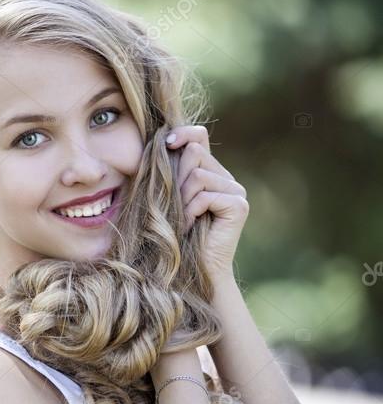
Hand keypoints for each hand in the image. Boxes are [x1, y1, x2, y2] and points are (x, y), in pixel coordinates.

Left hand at [165, 125, 247, 281]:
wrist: (187, 269)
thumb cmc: (171, 234)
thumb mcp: (166, 196)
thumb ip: (169, 171)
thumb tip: (165, 140)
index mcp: (208, 171)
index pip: (199, 136)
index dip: (184, 133)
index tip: (167, 143)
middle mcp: (225, 177)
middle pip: (195, 152)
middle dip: (176, 179)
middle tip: (176, 206)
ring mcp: (235, 190)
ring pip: (198, 175)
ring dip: (182, 199)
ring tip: (184, 218)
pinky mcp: (239, 204)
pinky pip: (205, 194)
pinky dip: (192, 210)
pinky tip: (192, 224)